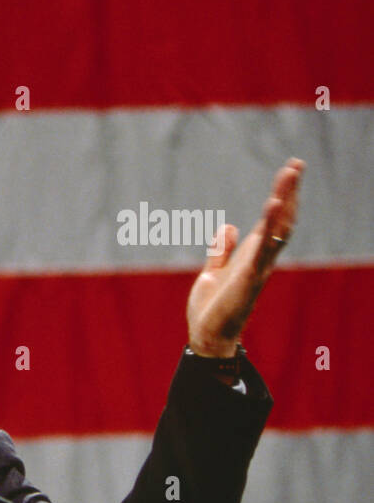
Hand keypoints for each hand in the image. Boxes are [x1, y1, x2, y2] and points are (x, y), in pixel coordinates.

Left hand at [186, 159, 304, 356]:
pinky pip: (262, 249)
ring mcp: (257, 269)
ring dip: (284, 203)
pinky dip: (268, 228)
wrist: (206, 337)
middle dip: (289, 193)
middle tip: (296, 165)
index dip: (281, 197)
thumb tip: (228, 227)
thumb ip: (221, 251)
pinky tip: (272, 206)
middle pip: (281, 220)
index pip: (272, 221)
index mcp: (252, 256)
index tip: (289, 171)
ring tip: (289, 176)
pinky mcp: (248, 279)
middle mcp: (261, 260)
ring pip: (277, 231)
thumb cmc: (211, 309)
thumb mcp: (212, 273)